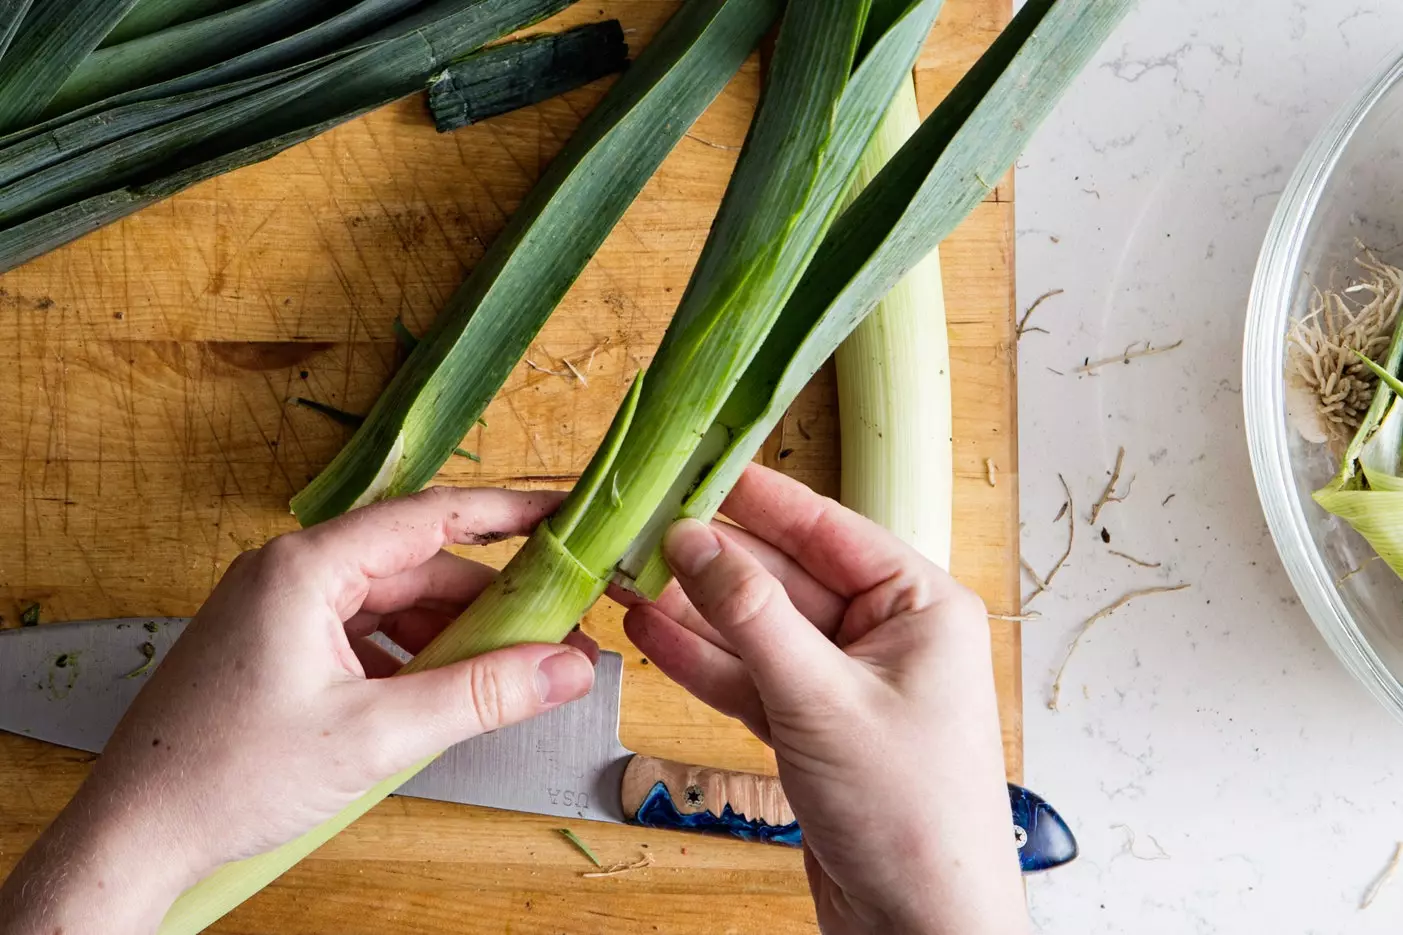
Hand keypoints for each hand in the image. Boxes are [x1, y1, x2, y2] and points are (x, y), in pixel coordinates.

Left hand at [0, 486, 597, 934]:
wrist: (134, 836)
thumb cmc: (231, 777)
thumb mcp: (375, 735)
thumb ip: (481, 696)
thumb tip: (567, 669)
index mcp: (306, 567)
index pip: (430, 517)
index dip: (508, 514)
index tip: (566, 514)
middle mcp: (293, 573)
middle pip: (418, 567)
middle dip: (491, 603)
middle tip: (558, 634)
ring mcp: (282, 611)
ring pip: (395, 605)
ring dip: (454, 638)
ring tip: (514, 676)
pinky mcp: (279, 648)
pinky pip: (366, 636)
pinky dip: (412, 661)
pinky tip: (447, 696)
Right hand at [621, 466, 1026, 934]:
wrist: (920, 928)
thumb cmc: (909, 815)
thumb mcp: (822, 700)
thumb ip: (753, 617)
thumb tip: (695, 542)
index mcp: (920, 605)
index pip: (828, 529)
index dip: (759, 500)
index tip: (699, 469)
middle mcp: (886, 635)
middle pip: (785, 577)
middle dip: (712, 561)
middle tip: (641, 531)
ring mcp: (846, 683)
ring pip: (760, 630)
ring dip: (696, 611)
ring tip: (626, 577)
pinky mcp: (814, 728)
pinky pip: (752, 678)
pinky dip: (704, 661)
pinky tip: (651, 633)